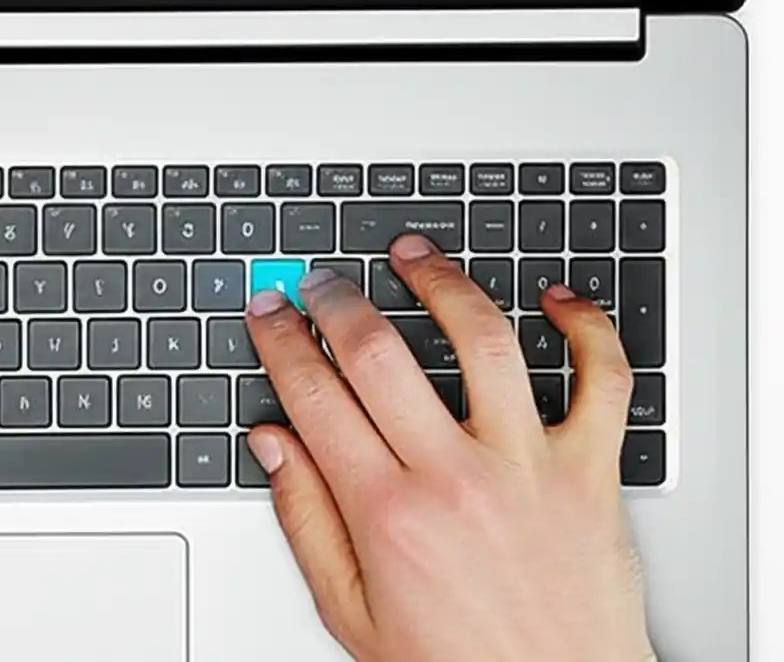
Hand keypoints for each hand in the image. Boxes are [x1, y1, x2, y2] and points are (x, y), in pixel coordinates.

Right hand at [244, 235, 653, 661]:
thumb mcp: (351, 614)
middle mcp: (455, 478)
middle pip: (380, 355)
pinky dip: (586, 329)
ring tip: (412, 256)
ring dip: (442, 284)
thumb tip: (274, 444)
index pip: (314, 396)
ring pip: (483, 341)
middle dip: (337, 301)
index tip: (270, 310)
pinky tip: (557, 300)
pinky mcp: (592, 470)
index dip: (281, 340)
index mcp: (386, 514)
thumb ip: (306, 522)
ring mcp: (529, 466)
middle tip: (320, 281)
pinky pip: (601, 380)